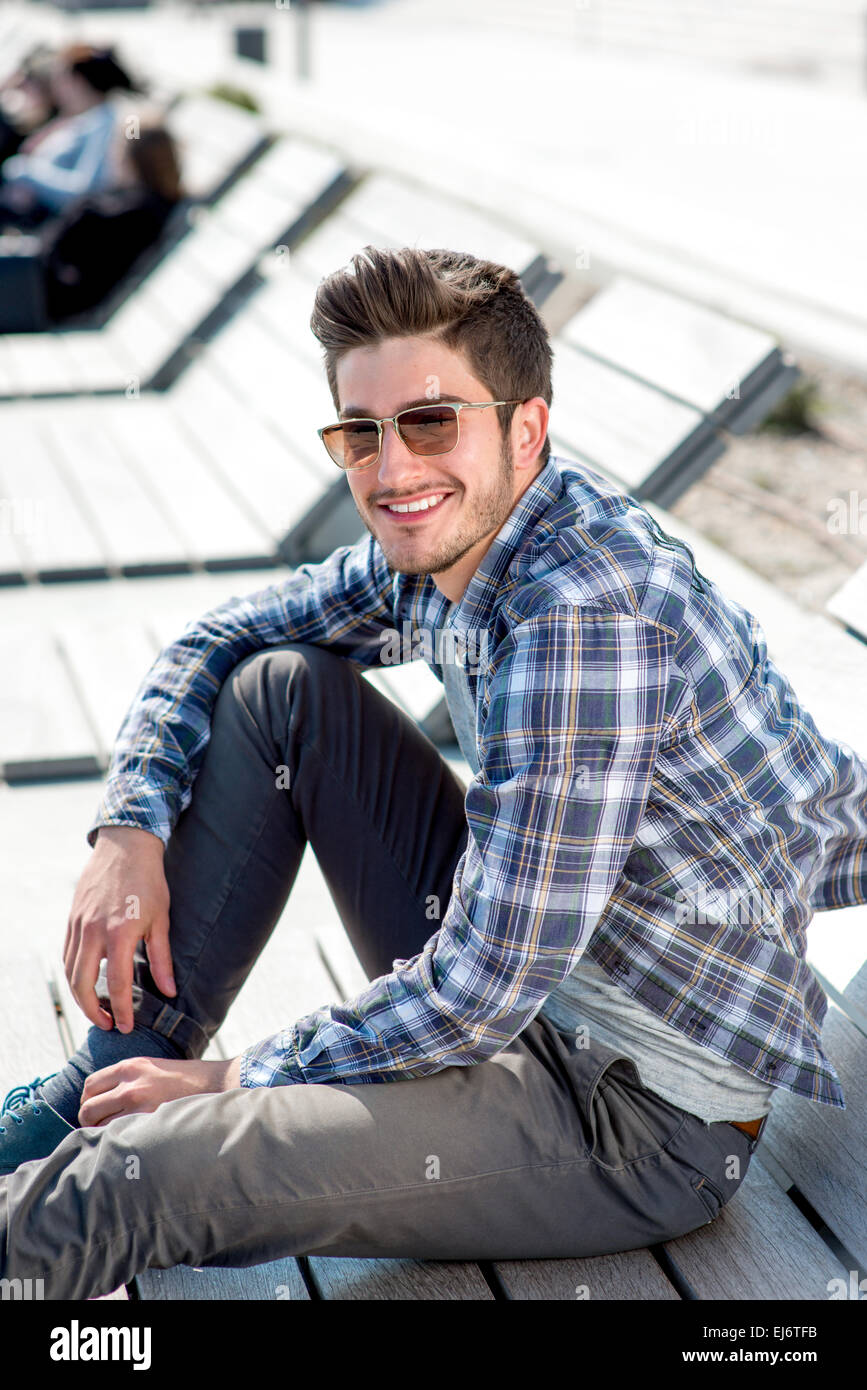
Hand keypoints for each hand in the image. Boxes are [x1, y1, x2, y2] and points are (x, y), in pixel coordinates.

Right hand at [64, 825, 173, 1033]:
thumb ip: (161, 958)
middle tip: (109, 1024)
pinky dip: (74, 973)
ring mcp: (79, 925)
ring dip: (81, 996)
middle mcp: (93, 931)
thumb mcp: (161, 920)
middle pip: (82, 984)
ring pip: (70, 971)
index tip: (125, 1027)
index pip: (117, 984)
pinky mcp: (72, 919)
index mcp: (120, 933)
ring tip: (98, 1009)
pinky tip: (88, 981)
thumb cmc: (149, 883)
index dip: (121, 1010)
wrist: (126, 847)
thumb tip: (169, 991)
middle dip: (93, 1011)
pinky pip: (68, 954)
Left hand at [78, 1056, 242, 1127]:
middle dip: (89, 1122)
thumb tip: (103, 1101)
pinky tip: (126, 1144)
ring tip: (114, 1138)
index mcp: (130, 1066)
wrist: (215, 1083)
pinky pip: (118, 1136)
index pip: (90, 1085)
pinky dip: (116, 1142)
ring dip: (101, 1135)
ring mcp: (138, 1103)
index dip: (88, 1100)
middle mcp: (130, 1083)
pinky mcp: (149, 1120)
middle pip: (88, 1107)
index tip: (96, 1110)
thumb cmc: (184, 1079)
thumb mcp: (152, 1067)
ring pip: (98, 1126)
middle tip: (101, 1129)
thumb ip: (127, 1079)